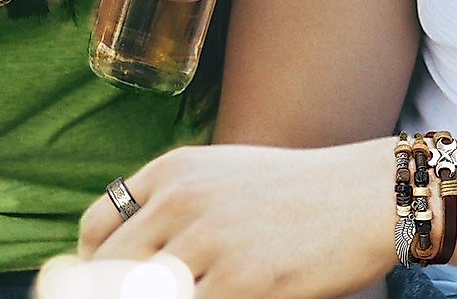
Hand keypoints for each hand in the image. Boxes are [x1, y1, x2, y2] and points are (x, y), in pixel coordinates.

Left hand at [78, 140, 392, 298]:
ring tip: (198, 291)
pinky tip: (230, 298)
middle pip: (107, 272)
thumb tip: (126, 258)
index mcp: (173, 171)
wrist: (364, 195)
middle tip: (150, 296)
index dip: (92, 268)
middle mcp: (181, 199)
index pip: (95, 229)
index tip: (110, 286)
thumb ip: (174, 206)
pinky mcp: (240, 281)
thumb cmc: (294, 193)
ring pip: (141, 296)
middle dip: (115, 296)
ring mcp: (209, 241)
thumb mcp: (222, 178)